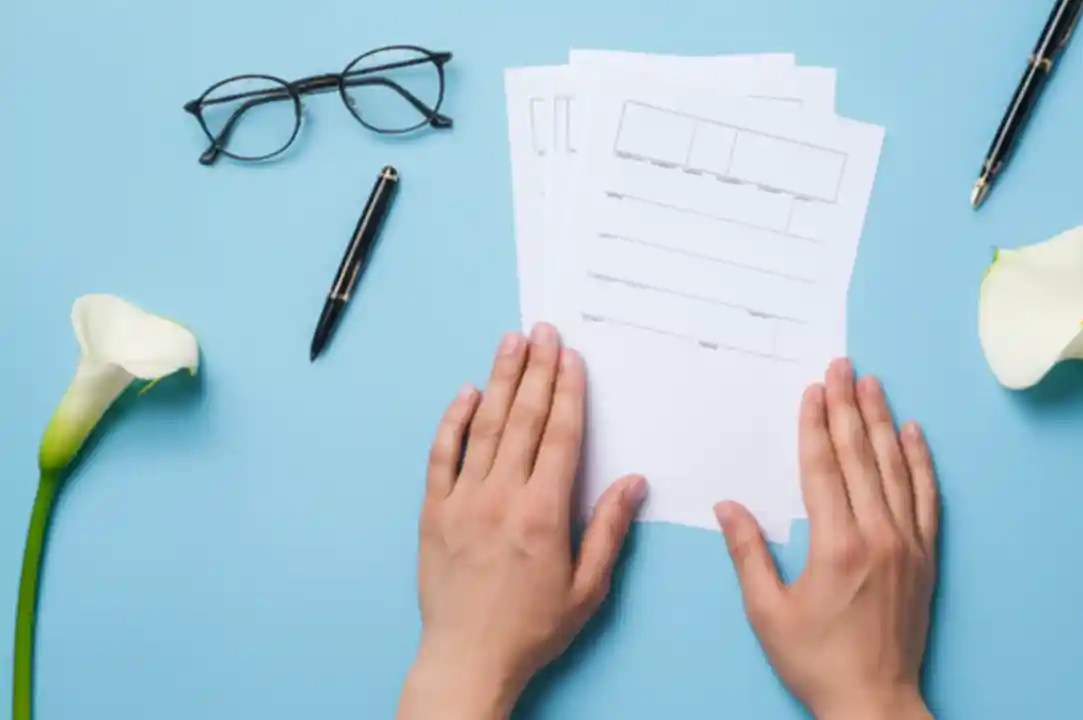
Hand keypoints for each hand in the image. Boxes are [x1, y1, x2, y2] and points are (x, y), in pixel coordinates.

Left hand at [397, 324, 646, 719]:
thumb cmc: (532, 629)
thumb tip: (633, 482)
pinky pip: (442, 455)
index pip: (559, 436)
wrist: (467, 659)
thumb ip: (609, 530)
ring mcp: (462, 501)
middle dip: (536, 370)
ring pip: (483, 427)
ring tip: (510, 342)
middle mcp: (501, 497)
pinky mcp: (434, 512)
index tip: (571, 358)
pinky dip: (453, 421)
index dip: (567, 392)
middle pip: (522, 419)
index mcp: (543, 513)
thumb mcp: (587, 588)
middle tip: (543, 332)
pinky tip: (465, 393)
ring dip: (499, 380)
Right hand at [715, 359, 938, 719]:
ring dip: (882, 421)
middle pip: (860, 457)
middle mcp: (877, 535)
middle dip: (848, 407)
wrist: (874, 702)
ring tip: (872, 384)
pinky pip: (927, 497)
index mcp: (836, 546)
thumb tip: (728, 507)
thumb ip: (748, 554)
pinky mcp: (926, 556)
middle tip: (842, 367)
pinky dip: (921, 461)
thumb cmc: (817, 662)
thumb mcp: (767, 612)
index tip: (812, 391)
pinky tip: (914, 433)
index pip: (823, 468)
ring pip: (896, 468)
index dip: (815, 425)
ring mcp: (907, 543)